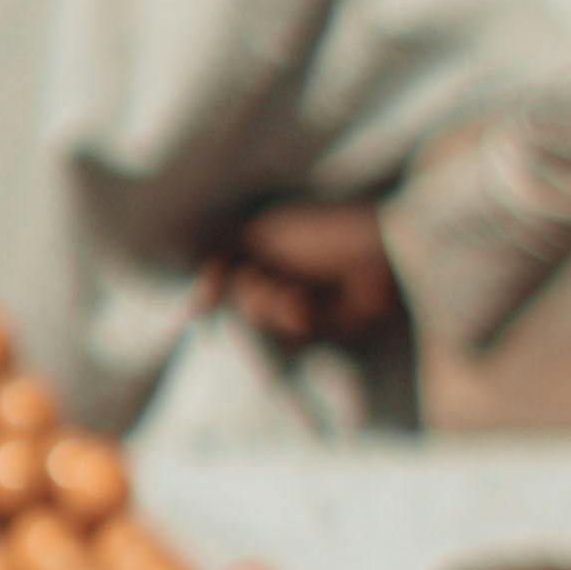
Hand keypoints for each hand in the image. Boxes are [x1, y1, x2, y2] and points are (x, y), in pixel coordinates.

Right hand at [201, 195, 404, 354]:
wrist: (373, 255)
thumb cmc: (321, 233)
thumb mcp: (265, 231)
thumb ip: (225, 245)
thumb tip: (197, 269)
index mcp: (268, 248)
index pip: (226, 276)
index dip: (212, 292)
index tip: (202, 307)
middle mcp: (281, 275)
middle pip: (241, 304)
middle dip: (249, 296)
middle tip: (265, 282)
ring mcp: (301, 303)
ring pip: (263, 324)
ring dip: (271, 310)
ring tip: (293, 296)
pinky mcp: (321, 327)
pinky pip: (289, 338)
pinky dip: (292, 323)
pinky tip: (305, 309)